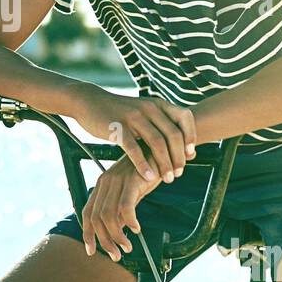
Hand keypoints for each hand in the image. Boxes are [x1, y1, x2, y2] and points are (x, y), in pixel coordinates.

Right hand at [69, 87, 197, 185]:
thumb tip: (183, 146)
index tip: (191, 155)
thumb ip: (162, 125)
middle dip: (179, 157)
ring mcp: (133, 117)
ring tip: (167, 179)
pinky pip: (134, 149)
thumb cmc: (120, 112)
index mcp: (158, 104)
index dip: (191, 136)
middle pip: (173, 134)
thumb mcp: (144, 112)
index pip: (184, 117)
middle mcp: (149, 108)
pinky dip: (143, 164)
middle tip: (179, 174)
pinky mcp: (117, 127)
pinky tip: (147, 177)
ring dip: (164, 164)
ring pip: (156, 143)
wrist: (90, 102)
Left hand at [81, 155, 162, 261]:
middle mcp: (105, 182)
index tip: (91, 251)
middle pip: (96, 218)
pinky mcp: (131, 180)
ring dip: (117, 236)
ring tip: (127, 247)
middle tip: (116, 255)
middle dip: (105, 241)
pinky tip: (137, 229)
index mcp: (101, 185)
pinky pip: (126, 207)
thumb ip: (120, 209)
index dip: (87, 234)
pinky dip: (130, 221)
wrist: (161, 149)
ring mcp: (117, 180)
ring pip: (109, 216)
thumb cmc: (147, 172)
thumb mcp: (130, 192)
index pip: (87, 213)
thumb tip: (117, 231)